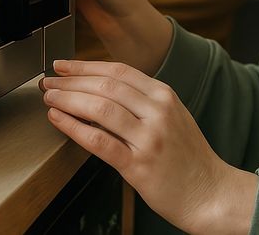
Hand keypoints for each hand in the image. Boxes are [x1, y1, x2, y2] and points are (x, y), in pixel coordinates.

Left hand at [42, 60, 257, 234]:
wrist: (209, 192)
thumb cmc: (188, 157)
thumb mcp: (172, 117)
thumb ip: (142, 101)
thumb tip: (100, 90)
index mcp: (165, 96)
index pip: (119, 71)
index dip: (86, 65)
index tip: (64, 65)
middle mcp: (158, 111)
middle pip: (106, 85)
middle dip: (71, 81)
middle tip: (49, 81)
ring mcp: (150, 138)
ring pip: (100, 108)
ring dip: (68, 100)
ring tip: (50, 98)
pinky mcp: (139, 165)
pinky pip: (99, 141)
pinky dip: (73, 127)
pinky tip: (58, 120)